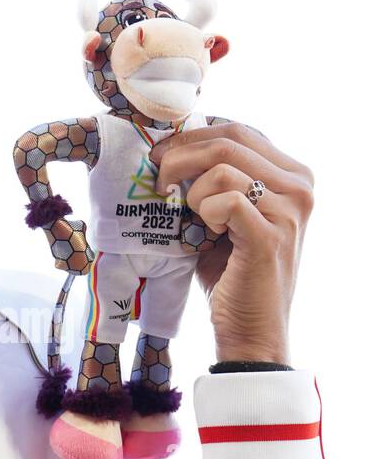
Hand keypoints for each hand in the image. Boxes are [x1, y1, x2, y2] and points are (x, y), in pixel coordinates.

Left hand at [150, 123, 313, 364]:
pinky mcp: (272, 235)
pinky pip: (224, 199)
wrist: (249, 329)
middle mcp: (300, 186)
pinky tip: (208, 233)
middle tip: (158, 180)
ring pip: (221, 167)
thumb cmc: (230, 269)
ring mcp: (291, 210)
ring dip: (191, 192)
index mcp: (292, 174)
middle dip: (179, 156)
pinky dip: (203, 213)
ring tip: (195, 220)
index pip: (236, 130)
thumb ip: (213, 176)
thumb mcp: (223, 211)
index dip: (190, 137)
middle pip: (226, 139)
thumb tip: (170, 144)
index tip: (161, 156)